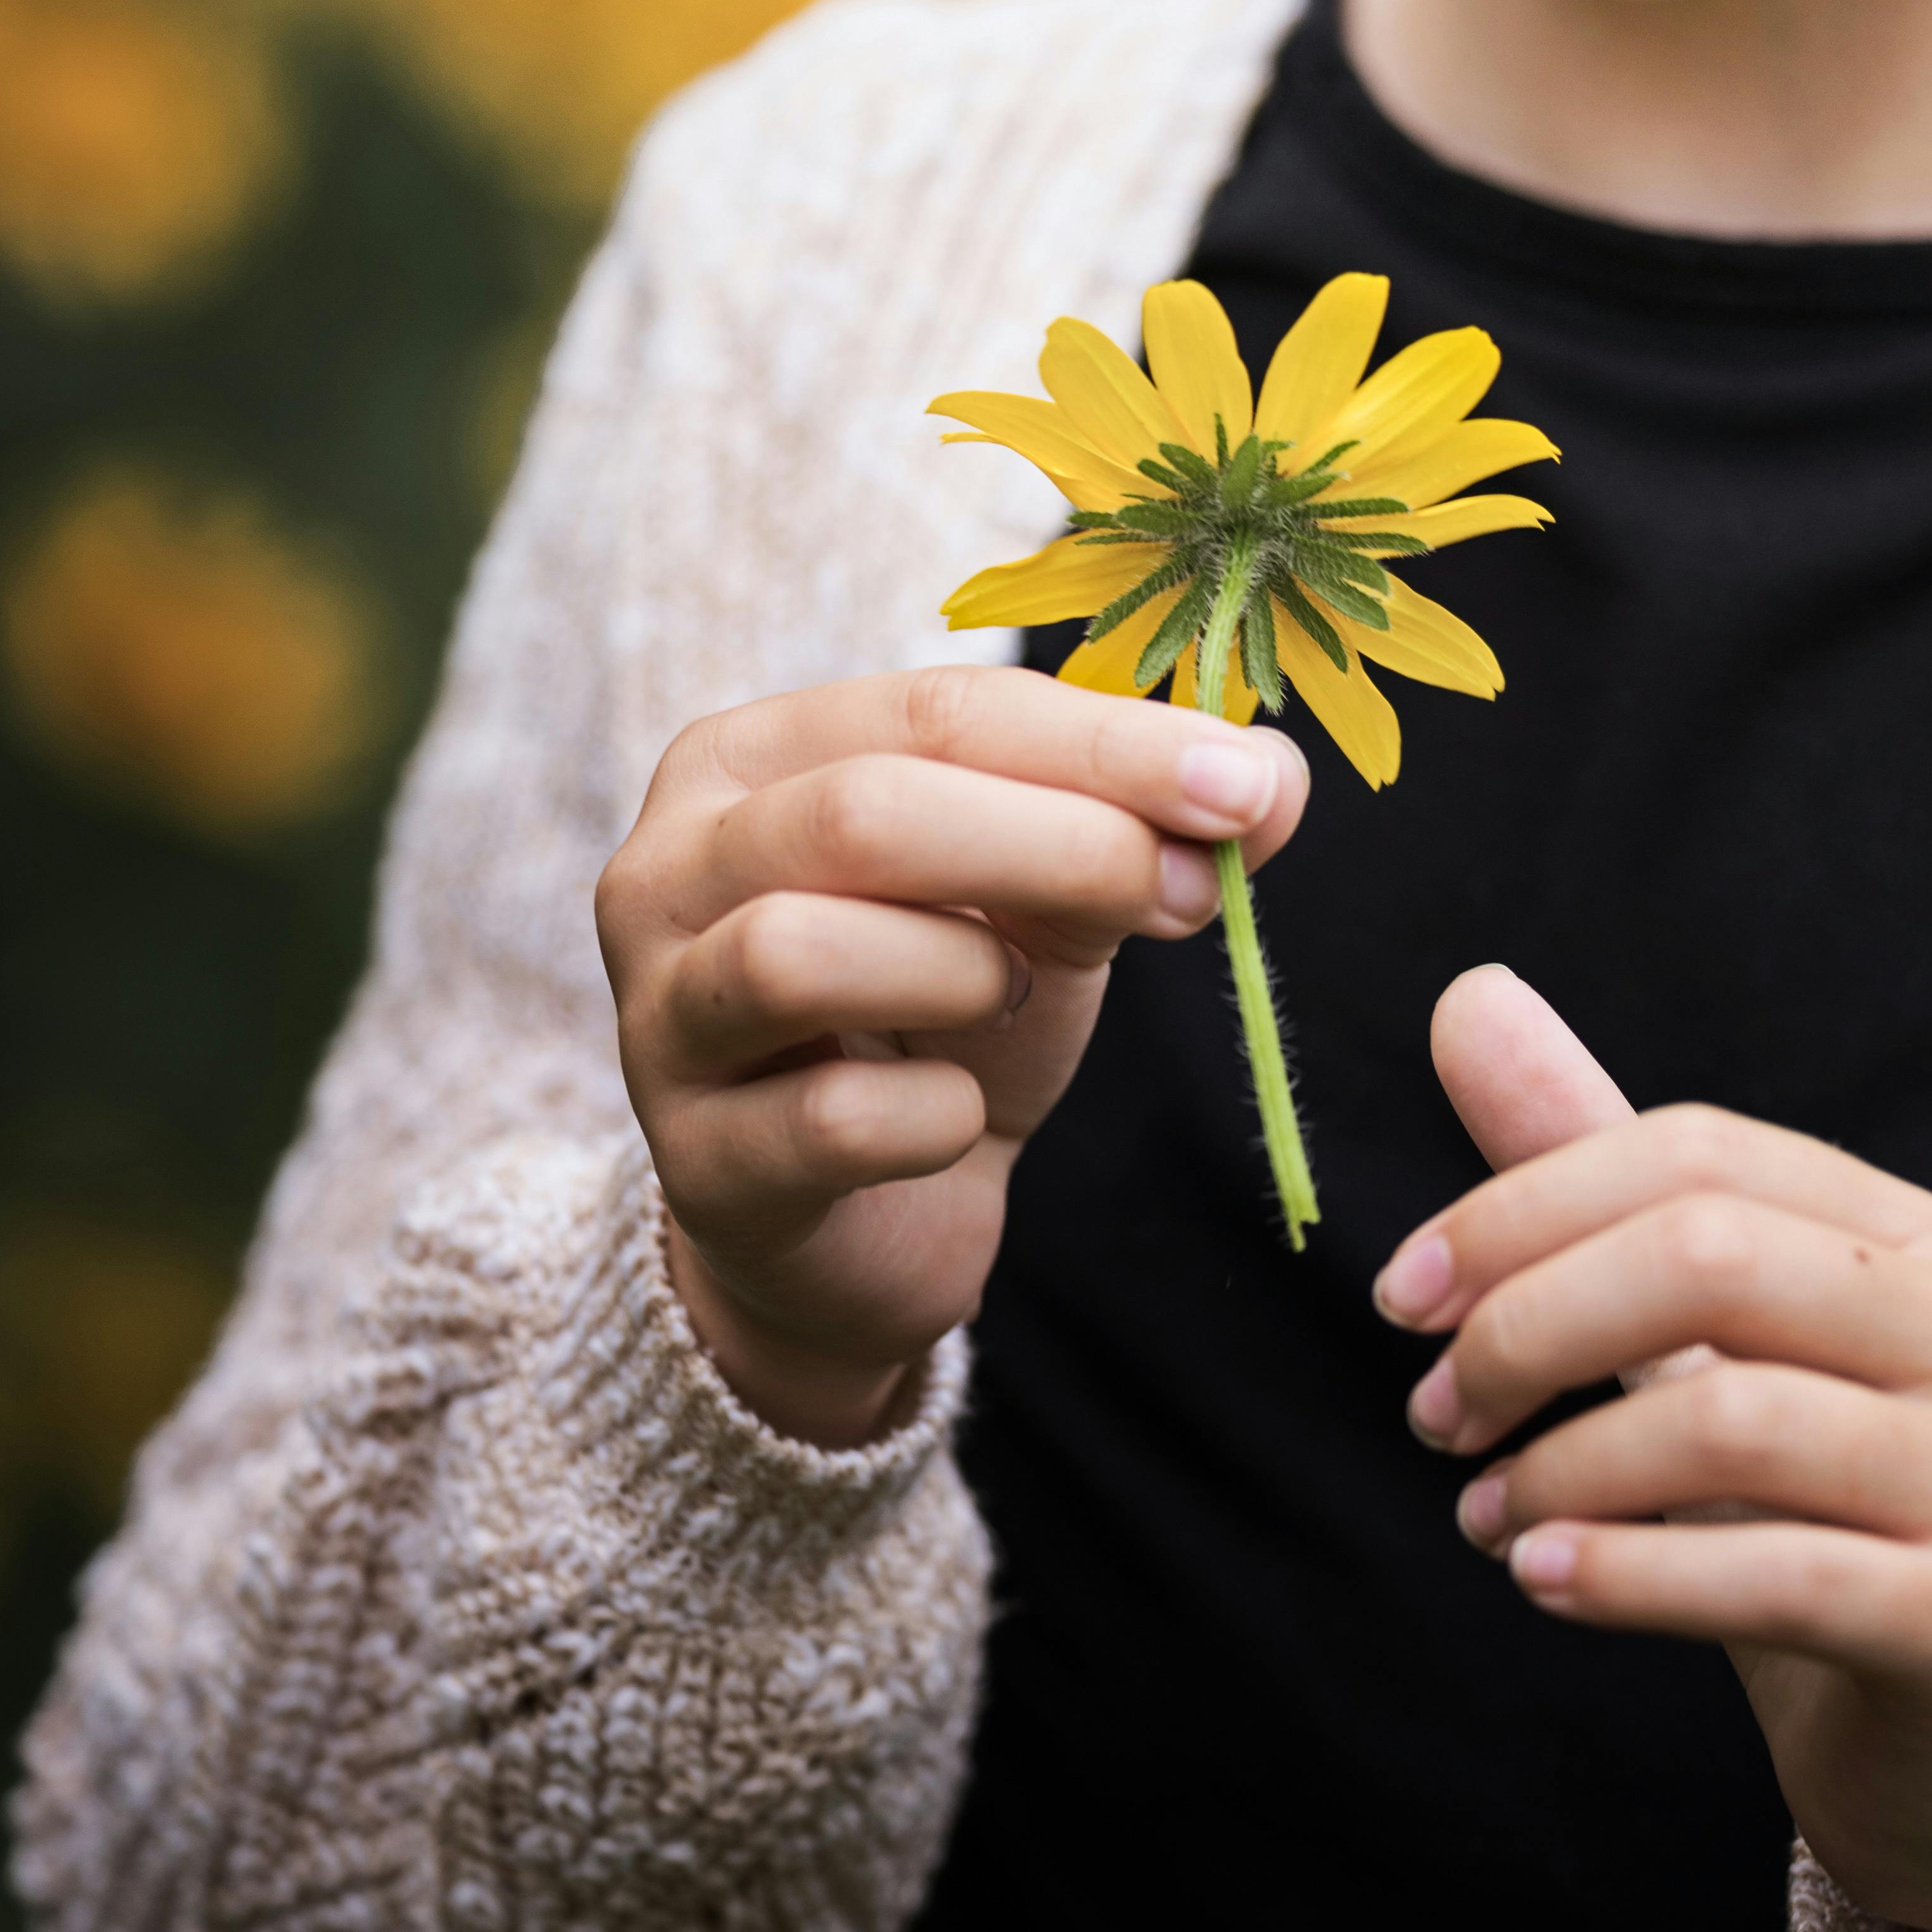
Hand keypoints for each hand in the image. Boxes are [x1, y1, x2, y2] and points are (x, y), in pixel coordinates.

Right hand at [595, 671, 1306, 1447]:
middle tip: (1189, 893)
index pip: (938, 710)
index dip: (1106, 745)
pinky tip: (956, 1113)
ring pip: (800, 949)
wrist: (871, 1221)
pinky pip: (827, 1120)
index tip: (1246, 790)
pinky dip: (933, 1116)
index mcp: (752, 759)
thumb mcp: (1049, 896)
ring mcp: (659, 1017)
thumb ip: (1142, 823)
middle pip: (864, 813)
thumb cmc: (950, 1014)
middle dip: (1060, 844)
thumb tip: (1272, 785)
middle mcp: (668, 867)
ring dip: (962, 971)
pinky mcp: (696, 1163)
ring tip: (1009, 995)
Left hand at [1379, 967, 1931, 1931]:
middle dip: (1533, 1326)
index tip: (1401, 1294)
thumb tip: (1467, 995)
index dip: (1525, 1207)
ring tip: (1486, 1517)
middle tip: (1435, 1414)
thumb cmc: (1812, 1505)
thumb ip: (1596, 1172)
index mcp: (1914, 1236)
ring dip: (1564, 1468)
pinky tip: (1540, 1581)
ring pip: (1733, 1422)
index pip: (1698, 1158)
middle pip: (1711, 1259)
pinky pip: (1775, 1576)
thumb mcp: (1705, 1335)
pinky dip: (1629, 1575)